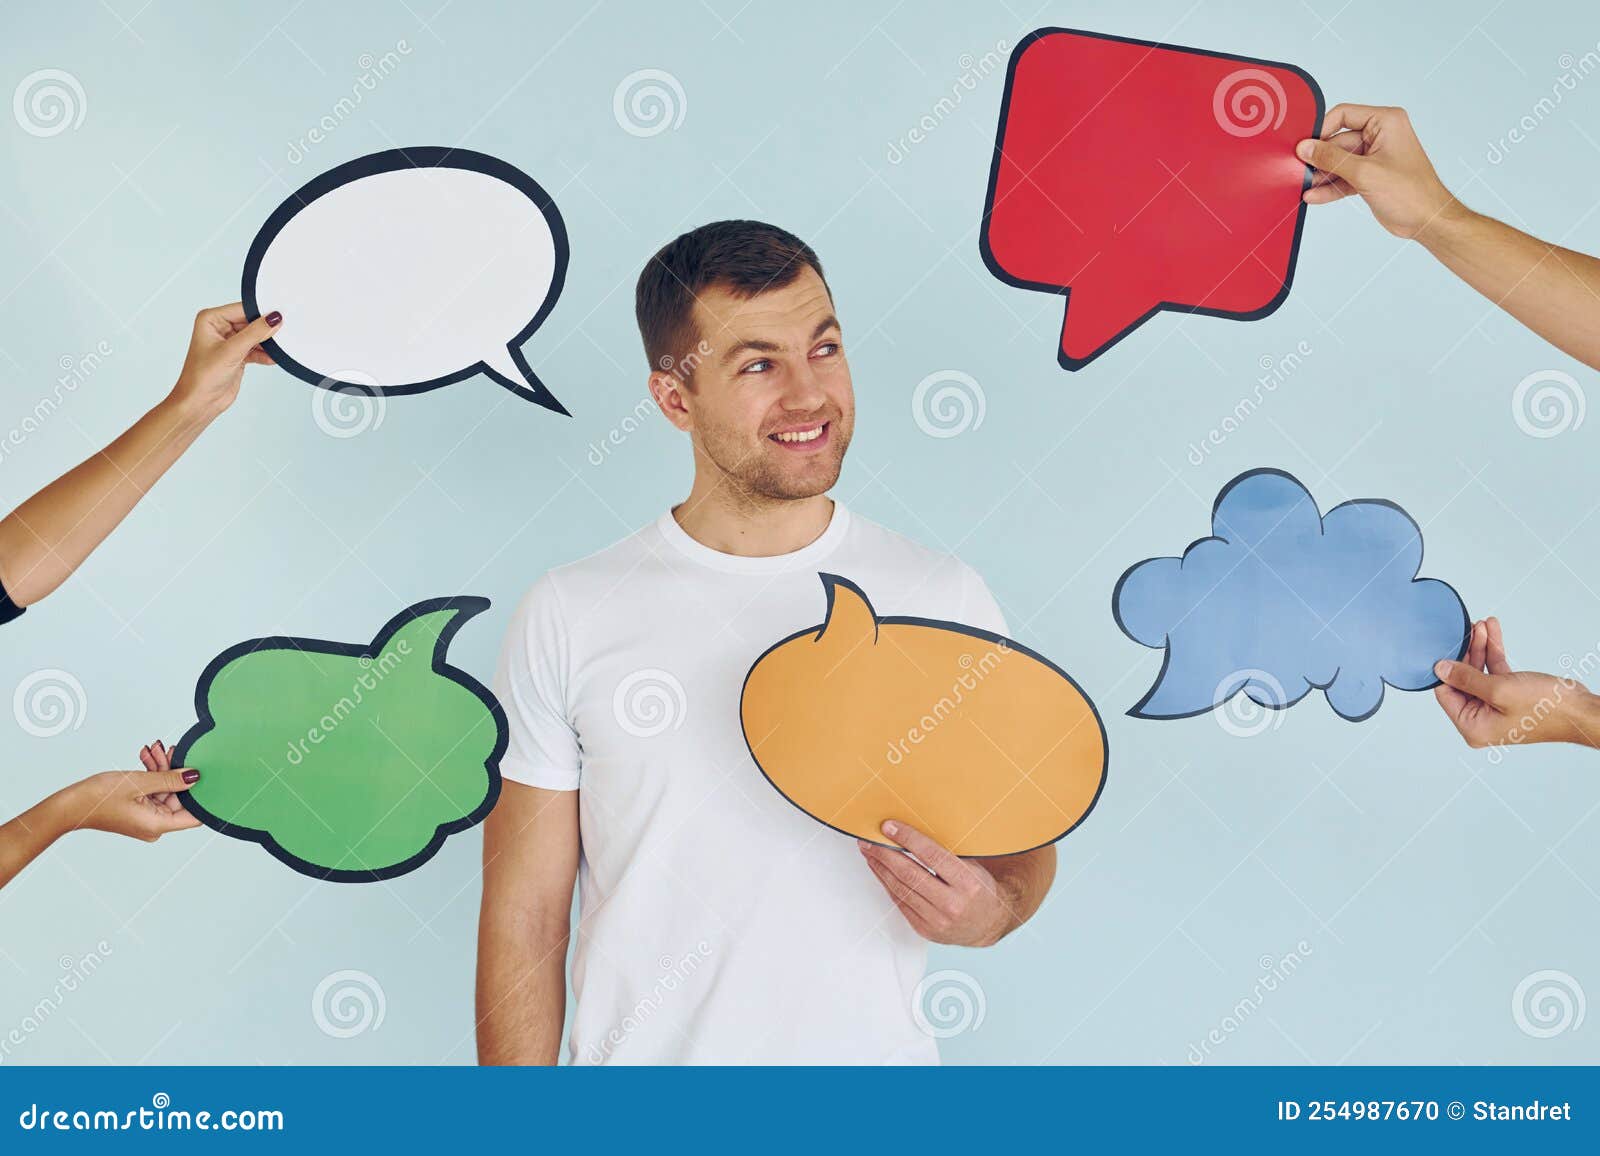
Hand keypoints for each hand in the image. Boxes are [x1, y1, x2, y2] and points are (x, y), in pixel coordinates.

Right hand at [61, 745, 201, 841]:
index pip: (195, 815)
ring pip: (165, 790)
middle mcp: (155, 825)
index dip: (203, 794)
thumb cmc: (98, 797)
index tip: (208, 774)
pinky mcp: (138, 810)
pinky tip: (147, 757)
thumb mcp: (139, 782)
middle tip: (171, 750)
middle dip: (175, 771)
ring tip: (155, 749)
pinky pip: (153, 792)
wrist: (69, 804)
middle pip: (179, 797)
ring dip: (161, 769)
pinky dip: (151, 775)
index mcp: (159, 824)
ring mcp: (147, 818)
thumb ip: (170, 779)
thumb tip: (195, 776)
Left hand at [168, 302, 280, 419]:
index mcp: (211, 319)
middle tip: (281, 334)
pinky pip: (256, 350)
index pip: (242, 309)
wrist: (199, 403)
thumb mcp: (232, 351)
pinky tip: (273, 359)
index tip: (279, 317)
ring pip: (255, 336)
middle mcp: (219, 328)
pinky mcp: (237, 355)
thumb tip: (273, 319)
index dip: (261, 313)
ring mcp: (229, 342)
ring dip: (267, 344)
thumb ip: (255, 333)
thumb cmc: (202, 377)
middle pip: (251, 322)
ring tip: (278, 349)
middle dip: (265, 330)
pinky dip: (265, 355)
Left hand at [858, 820, 1013, 946]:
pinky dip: (888, 884)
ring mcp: (938, 921)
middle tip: (869, 839)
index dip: (907, 838)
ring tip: (869, 853)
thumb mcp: (973, 866)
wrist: (988, 924)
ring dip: (880, 869)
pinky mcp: (925, 930)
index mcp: (969, 883)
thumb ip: (948, 852)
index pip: (932, 855)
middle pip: (910, 874)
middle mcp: (953, 904)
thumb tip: (913, 828)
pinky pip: (900, 903)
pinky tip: (880, 871)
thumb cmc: (979, 888)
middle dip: (885, 854)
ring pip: (901, 890)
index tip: (889, 826)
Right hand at [1295, 104, 1462, 239]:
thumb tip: (1306, 148)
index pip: (1344, 115)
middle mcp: (1380, 135)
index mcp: (1385, 122)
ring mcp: (1374, 156)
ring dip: (1322, 175)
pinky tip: (1315, 196)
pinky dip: (1330, 187)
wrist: (1427, 220)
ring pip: (1338, 161)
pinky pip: (1343, 177)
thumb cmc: (1411, 192)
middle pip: (1337, 141)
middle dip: (1320, 159)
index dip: (1322, 130)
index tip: (1305, 147)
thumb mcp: (1364, 172)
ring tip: (1305, 186)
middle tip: (1299, 171)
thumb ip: (1331, 158)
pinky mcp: (1369, 176)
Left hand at [1434, 617, 1599, 750]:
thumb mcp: (1499, 690)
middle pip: (1462, 680)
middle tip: (1468, 629)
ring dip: (1481, 647)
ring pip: (1479, 671)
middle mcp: (1481, 719)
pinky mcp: (1509, 695)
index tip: (1446, 646)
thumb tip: (1439, 669)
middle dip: (1466, 652)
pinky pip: (1495, 670)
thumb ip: (1466, 679)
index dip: (1445, 669)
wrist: (1581, 710)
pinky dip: (1494, 651)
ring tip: (1481, 624)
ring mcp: (1495, 706)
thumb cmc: (1545, 708)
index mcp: (1473, 726)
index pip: (1446, 693)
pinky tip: (1493, 630)